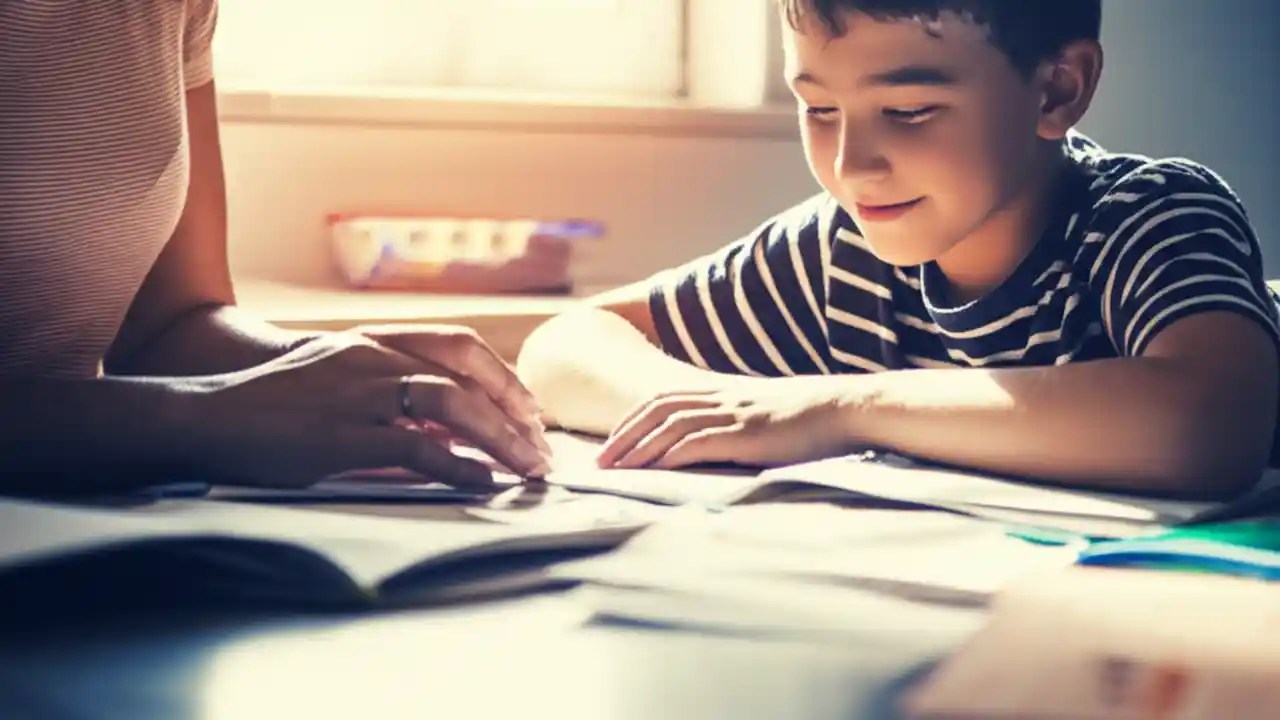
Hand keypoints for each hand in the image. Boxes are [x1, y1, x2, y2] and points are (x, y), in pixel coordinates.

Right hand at [182, 326, 550, 487]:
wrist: (205, 418)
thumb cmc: (269, 404)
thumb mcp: (331, 375)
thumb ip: (384, 387)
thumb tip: (439, 423)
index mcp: (372, 342)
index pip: (458, 346)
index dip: (502, 376)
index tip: (530, 410)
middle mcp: (372, 359)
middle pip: (466, 374)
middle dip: (515, 411)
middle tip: (542, 447)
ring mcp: (359, 395)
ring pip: (452, 406)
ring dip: (500, 439)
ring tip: (528, 469)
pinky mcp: (343, 437)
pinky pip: (418, 449)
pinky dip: (460, 467)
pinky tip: (484, 484)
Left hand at [596, 376, 863, 469]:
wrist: (845, 408)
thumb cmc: (811, 420)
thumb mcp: (766, 416)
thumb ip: (738, 425)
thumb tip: (719, 446)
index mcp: (724, 393)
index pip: (664, 399)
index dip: (633, 418)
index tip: (613, 440)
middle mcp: (722, 399)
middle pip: (657, 409)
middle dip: (623, 434)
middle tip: (599, 461)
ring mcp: (733, 414)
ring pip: (670, 425)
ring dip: (637, 447)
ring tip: (615, 470)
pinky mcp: (746, 434)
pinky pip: (697, 442)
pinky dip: (669, 454)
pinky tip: (652, 470)